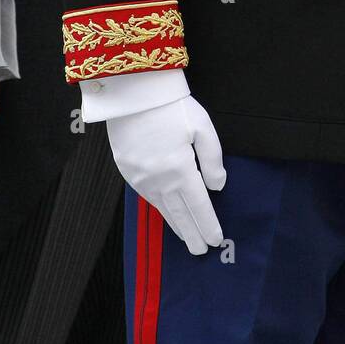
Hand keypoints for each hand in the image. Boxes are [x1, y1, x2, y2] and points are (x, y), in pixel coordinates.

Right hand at [107, 96, 225, 254]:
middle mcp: (159, 179)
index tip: (216, 239)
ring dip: (175, 225)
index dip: (208, 224)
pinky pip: (147, 197)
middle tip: (201, 251)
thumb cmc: (171, 106)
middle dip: (192, 234)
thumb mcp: (202, 127)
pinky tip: (165, 212)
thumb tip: (217, 186)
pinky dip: (159, 209)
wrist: (131, 92)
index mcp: (180, 169)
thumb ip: (212, 158)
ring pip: (162, 209)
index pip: (198, 206)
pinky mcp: (127, 171)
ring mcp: (140, 177)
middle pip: (179, 214)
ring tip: (186, 238)